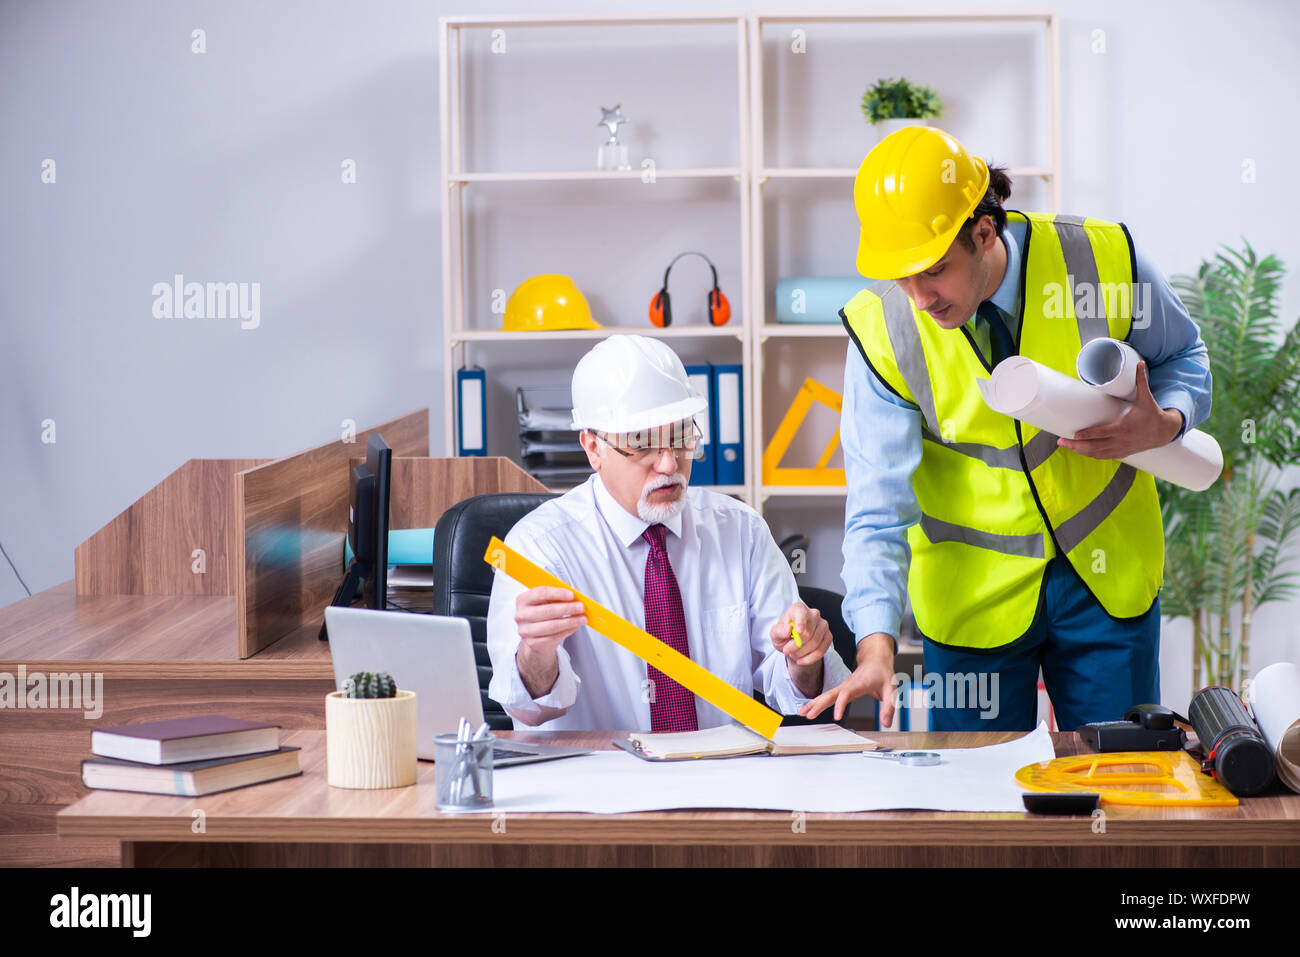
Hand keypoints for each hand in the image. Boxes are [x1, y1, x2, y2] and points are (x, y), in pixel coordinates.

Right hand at [514, 586, 585, 698]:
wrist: (535, 636)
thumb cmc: (542, 615)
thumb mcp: (545, 602)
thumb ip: (556, 597)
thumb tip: (575, 597)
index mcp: (523, 600)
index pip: (541, 593)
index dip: (558, 593)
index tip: (571, 595)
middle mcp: (521, 615)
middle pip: (547, 610)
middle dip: (567, 608)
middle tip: (581, 607)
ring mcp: (526, 630)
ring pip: (552, 626)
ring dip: (570, 621)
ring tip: (582, 618)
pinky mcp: (533, 643)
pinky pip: (554, 637)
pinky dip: (568, 631)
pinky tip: (575, 626)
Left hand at [771, 602, 831, 697]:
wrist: (792, 642)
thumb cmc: (783, 634)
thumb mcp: (775, 633)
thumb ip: (779, 630)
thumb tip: (788, 629)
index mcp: (798, 608)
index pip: (801, 613)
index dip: (800, 622)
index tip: (798, 631)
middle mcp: (813, 614)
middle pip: (808, 633)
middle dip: (796, 646)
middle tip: (786, 650)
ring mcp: (823, 624)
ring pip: (815, 643)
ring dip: (801, 653)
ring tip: (793, 654)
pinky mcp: (828, 636)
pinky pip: (821, 651)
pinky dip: (810, 658)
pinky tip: (801, 660)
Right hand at [799, 632, 897, 723]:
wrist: (875, 660)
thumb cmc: (882, 673)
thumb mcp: (891, 689)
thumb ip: (889, 707)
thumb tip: (886, 723)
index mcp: (859, 684)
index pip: (846, 694)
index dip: (840, 704)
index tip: (836, 716)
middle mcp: (847, 685)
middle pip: (830, 694)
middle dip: (818, 704)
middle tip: (808, 715)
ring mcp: (843, 687)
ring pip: (826, 695)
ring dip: (814, 703)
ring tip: (803, 713)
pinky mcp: (841, 690)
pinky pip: (828, 696)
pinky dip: (817, 702)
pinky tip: (809, 709)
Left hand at [1056, 361, 1182, 458]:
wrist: (1165, 431)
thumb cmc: (1153, 413)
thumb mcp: (1146, 397)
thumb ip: (1141, 380)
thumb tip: (1141, 363)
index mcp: (1123, 428)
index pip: (1102, 433)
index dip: (1088, 434)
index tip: (1075, 434)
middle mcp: (1121, 441)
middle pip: (1095, 447)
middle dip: (1076, 446)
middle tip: (1061, 442)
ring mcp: (1121, 449)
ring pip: (1097, 454)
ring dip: (1081, 451)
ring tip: (1067, 446)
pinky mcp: (1123, 453)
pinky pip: (1104, 457)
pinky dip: (1092, 455)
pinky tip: (1082, 452)